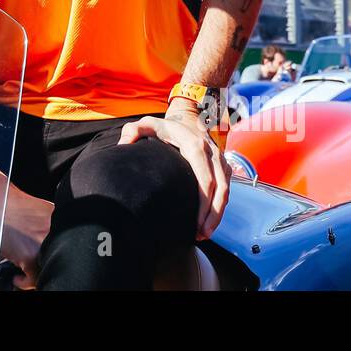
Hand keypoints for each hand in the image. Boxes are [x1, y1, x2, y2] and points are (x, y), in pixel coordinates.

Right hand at [0, 183, 52, 288]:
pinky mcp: (29, 255)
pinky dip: (25, 283)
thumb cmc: (9, 204)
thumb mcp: (37, 214)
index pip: (66, 249)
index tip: (45, 263)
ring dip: (36, 276)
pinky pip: (33, 279)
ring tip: (26, 275)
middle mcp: (56, 233)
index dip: (54, 258)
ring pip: (47, 271)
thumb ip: (48, 231)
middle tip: (34, 270)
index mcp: (60, 222)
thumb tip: (50, 251)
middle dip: (45, 266)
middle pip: (57, 259)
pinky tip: (18, 278)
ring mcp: (43, 244)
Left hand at [118, 109, 229, 239]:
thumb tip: (123, 146)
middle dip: (213, 214)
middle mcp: (212, 152)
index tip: (196, 221)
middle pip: (220, 188)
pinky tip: (209, 220)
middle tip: (201, 234)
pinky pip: (226, 187)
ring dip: (218, 213)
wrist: (187, 117)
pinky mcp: (223, 165)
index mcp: (195, 145)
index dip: (203, 202)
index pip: (206, 178)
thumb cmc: (165, 126)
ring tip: (204, 232)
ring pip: (226, 190)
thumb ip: (132, 131)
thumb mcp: (147, 124)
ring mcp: (220, 159)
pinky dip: (221, 205)